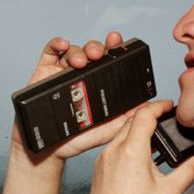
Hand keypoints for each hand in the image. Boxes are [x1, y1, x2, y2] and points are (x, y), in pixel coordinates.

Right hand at [12, 32, 138, 160]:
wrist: (48, 151)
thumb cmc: (75, 141)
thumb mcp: (108, 131)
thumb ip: (127, 118)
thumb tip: (147, 106)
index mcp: (97, 86)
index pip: (108, 62)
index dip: (114, 49)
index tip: (118, 43)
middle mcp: (81, 77)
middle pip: (91, 53)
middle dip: (96, 48)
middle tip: (98, 54)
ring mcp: (63, 74)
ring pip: (73, 51)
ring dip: (79, 50)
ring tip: (81, 61)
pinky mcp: (45, 73)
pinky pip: (51, 52)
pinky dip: (57, 44)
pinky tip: (63, 46)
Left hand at [86, 101, 193, 193]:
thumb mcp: (169, 192)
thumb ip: (188, 170)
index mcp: (131, 151)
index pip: (144, 115)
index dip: (158, 106)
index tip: (167, 106)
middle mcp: (113, 151)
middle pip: (130, 121)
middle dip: (148, 116)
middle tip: (162, 119)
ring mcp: (103, 160)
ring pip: (120, 134)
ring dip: (136, 131)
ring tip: (153, 140)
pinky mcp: (99, 170)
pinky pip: (112, 147)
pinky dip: (125, 144)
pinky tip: (137, 156)